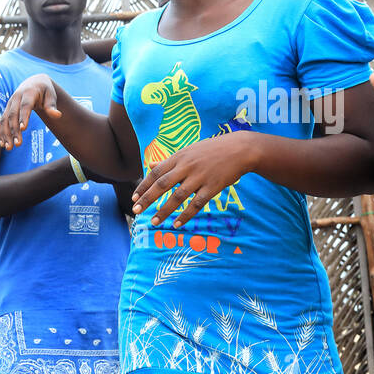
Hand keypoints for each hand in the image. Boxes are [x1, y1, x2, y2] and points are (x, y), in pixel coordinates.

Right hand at [0, 74, 60, 149]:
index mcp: (28, 93)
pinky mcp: (6, 110)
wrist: (33, 82)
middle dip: (14, 130)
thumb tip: (57, 115)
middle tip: (18, 144)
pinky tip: (3, 144)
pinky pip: (1, 122)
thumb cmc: (44, 91)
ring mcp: (9, 104)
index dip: (23, 116)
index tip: (23, 129)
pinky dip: (1, 133)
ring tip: (9, 148)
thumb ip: (52, 106)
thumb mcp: (50, 95)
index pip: (25, 105)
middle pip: (13, 115)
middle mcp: (16, 98)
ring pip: (4, 120)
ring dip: (5, 134)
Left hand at [133, 131, 255, 227]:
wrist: (241, 149)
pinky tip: (177, 224)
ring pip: (178, 196)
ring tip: (154, 222)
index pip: (156, 173)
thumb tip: (150, 164)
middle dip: (147, 199)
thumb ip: (169, 161)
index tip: (133, 198)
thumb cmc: (212, 150)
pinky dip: (186, 215)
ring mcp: (200, 177)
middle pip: (162, 185)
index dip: (143, 186)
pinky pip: (197, 204)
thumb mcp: (188, 151)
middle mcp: (187, 166)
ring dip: (164, 211)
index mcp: (179, 157)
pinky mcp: (213, 187)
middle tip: (135, 211)